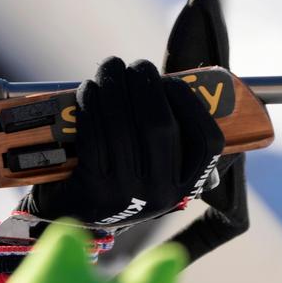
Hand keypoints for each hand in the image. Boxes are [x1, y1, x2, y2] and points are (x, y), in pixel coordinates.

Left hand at [18, 57, 223, 227]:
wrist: (74, 217)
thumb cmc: (119, 178)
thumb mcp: (153, 168)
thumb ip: (169, 137)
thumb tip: (172, 83)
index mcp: (186, 186)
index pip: (207, 142)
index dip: (190, 104)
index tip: (170, 81)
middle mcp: (161, 194)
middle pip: (160, 127)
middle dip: (145, 85)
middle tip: (132, 65)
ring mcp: (126, 194)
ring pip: (122, 127)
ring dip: (114, 89)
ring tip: (108, 69)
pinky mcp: (92, 189)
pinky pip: (94, 137)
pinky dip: (91, 107)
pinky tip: (89, 90)